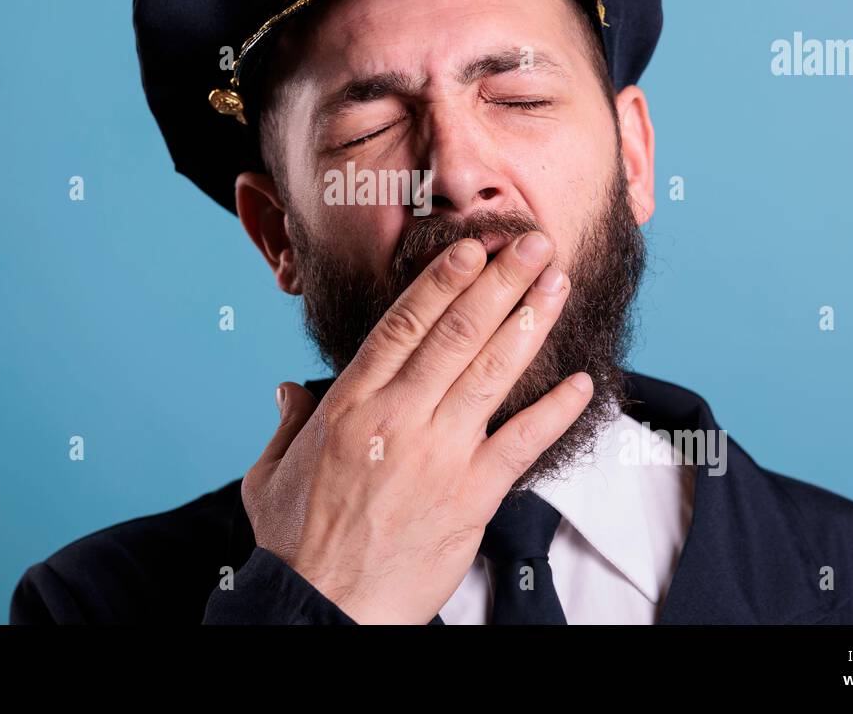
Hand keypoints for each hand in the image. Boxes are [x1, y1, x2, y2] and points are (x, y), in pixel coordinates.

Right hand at [240, 230, 592, 623]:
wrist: (324, 610)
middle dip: (501, 282)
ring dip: (530, 322)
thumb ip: (287, 423)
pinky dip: (555, 410)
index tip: (473, 248)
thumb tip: (291, 390)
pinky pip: (522, 443)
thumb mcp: (270, 474)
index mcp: (349, 404)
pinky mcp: (472, 497)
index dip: (443, 280)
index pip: (405, 325)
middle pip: (458, 333)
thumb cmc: (297, 543)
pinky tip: (582, 382)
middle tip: (534, 243)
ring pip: (492, 373)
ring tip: (558, 282)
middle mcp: (398, 419)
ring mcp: (439, 456)